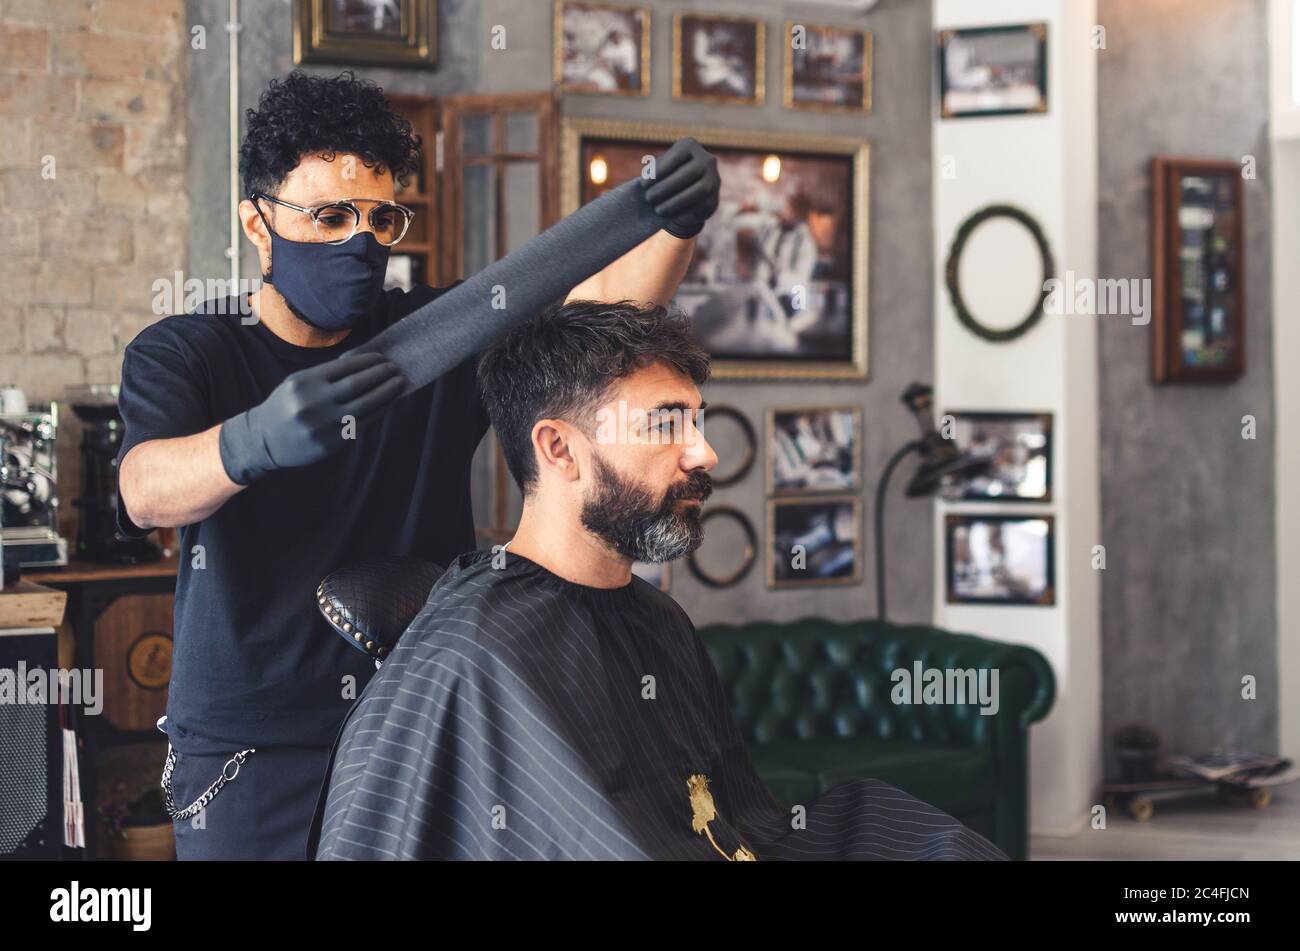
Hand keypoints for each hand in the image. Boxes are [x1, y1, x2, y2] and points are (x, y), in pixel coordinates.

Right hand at [218, 351, 406, 484]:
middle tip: (395, 369)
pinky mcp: (331, 443)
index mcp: (305, 382)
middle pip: (358, 385)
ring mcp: (323, 425)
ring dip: (386, 393)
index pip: (345, 367)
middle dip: (380, 375)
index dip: (368, 361)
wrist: (264, 439)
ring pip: (364, 406)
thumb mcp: (298, 382)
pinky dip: (379, 411)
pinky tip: (388, 403)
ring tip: (399, 383)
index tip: (383, 358)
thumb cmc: (287, 405)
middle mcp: (314, 403)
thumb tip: (364, 361)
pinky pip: (362, 424)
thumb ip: (327, 374)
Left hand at [642, 138, 720, 238]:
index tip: (643, 184)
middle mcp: (707, 160)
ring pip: (698, 190)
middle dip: (666, 187)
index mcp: (690, 146)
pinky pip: (700, 205)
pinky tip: (668, 216)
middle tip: (648, 198)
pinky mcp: (714, 199)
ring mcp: (714, 179)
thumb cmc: (669, 177)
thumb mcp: (662, 168)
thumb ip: (655, 171)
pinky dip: (682, 211)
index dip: (659, 171)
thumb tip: (643, 181)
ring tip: (658, 209)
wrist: (690, 194)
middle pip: (688, 173)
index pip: (675, 157)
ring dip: (675, 201)